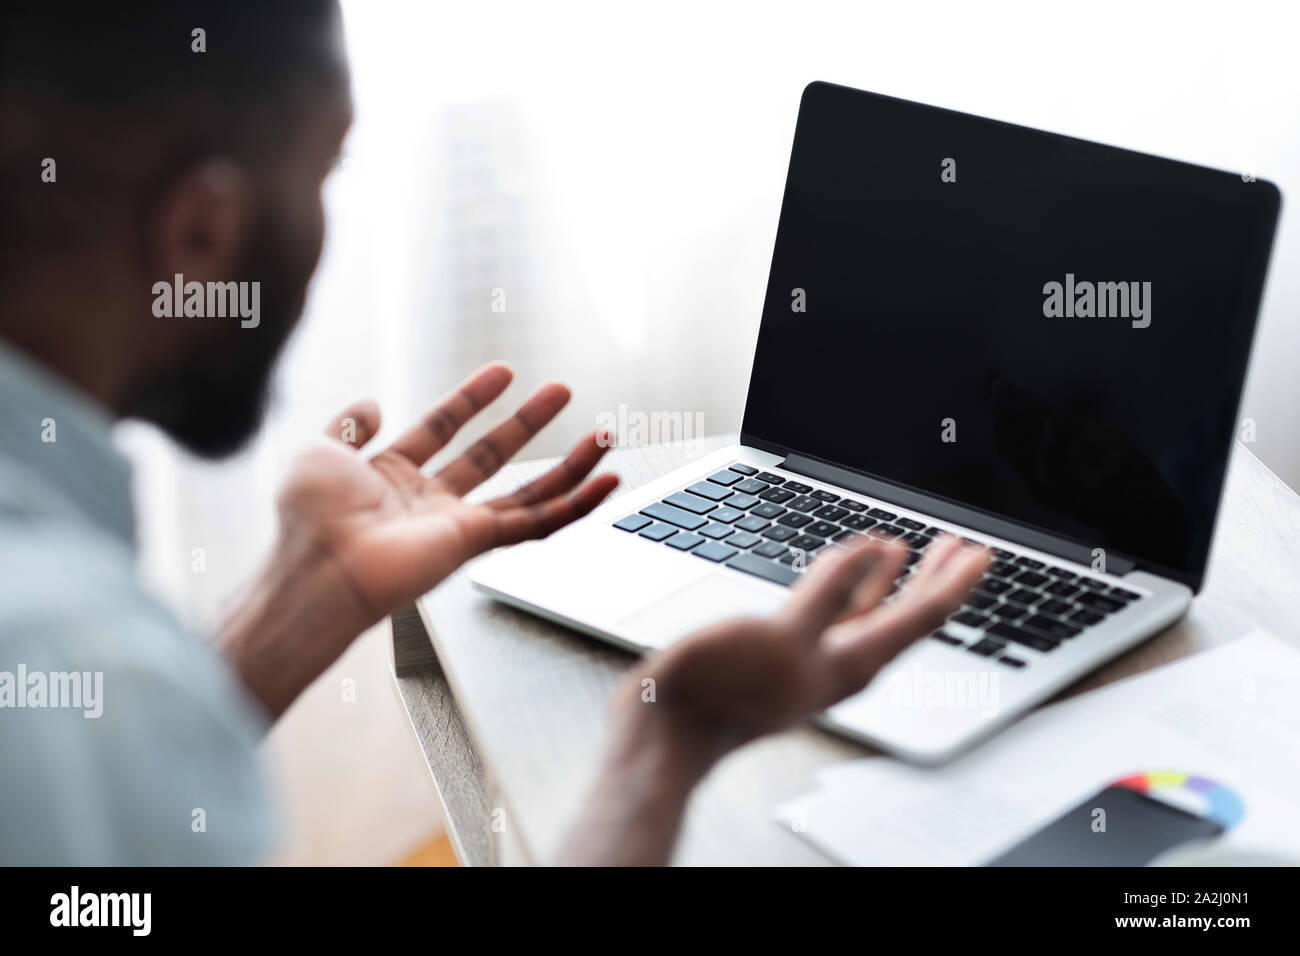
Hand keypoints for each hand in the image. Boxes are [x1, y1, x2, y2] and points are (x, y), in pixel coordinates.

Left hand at [221, 362, 618, 716]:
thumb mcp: (318, 449)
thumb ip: (348, 424)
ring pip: (527, 493)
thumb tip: (372, 402)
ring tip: (604, 434)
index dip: (472, 398)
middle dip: (527, 422)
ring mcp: (455, 524)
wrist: (320, 564)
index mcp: (392, 477)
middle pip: (491, 455)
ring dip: (568, 464)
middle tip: (560, 391)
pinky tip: (604, 481)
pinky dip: (576, 504)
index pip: (442, 427)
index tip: (503, 372)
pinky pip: (537, 523)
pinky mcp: (476, 543)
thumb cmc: (308, 517)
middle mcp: (428, 502)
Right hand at [622, 534, 989, 762]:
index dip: (955, 579)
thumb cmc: (723, 692)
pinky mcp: (784, 650)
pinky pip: (831, 611)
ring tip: (904, 548)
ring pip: (867, 610)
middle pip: (904, 613)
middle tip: (958, 544)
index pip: (922, 614)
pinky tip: (839, 571)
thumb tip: (870, 552)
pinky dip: (845, 585)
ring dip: (890, 578)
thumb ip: (829, 591)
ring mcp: (813, 657)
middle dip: (933, 576)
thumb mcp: (783, 633)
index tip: (982, 552)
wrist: (670, 725)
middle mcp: (842, 660)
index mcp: (853, 660)